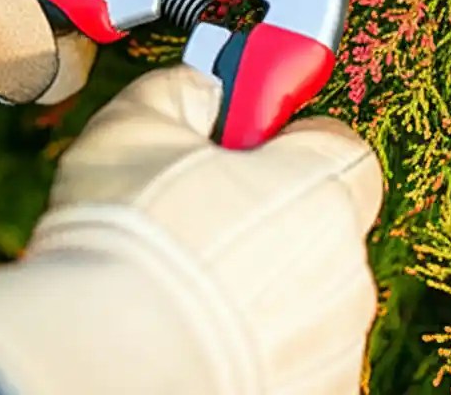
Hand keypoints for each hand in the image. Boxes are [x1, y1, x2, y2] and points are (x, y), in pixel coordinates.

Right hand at [0, 65, 384, 394]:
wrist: (107, 359)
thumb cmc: (123, 240)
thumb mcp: (133, 129)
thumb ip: (183, 91)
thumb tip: (201, 86)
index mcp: (319, 190)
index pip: (341, 146)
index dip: (292, 142)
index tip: (249, 148)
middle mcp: (343, 270)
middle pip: (323, 229)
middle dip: (273, 223)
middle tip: (202, 227)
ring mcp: (333, 343)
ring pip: (308, 301)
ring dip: (264, 293)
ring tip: (188, 297)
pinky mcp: (316, 394)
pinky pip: (295, 361)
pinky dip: (260, 354)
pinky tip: (200, 343)